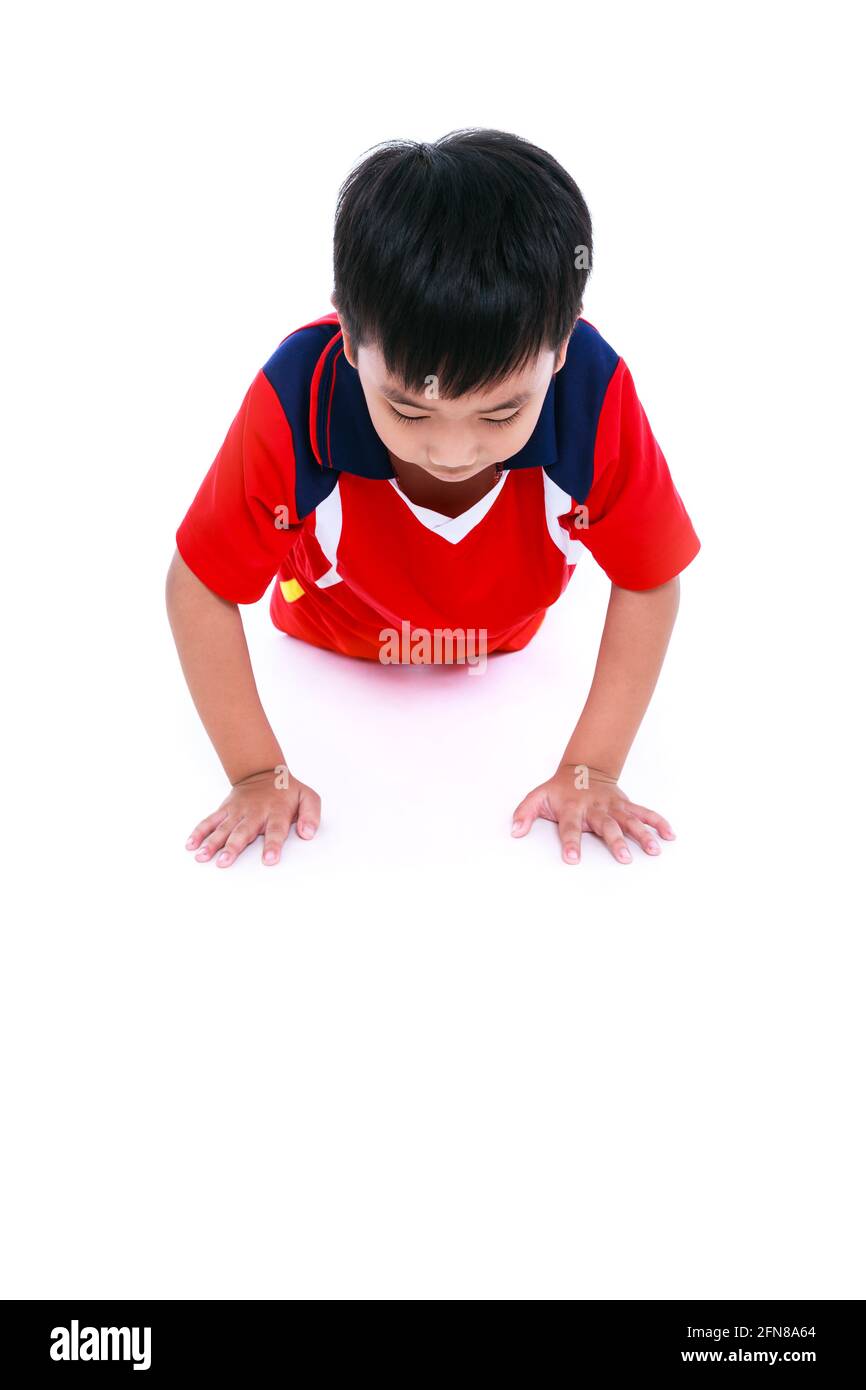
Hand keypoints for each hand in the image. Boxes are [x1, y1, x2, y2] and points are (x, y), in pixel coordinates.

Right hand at [185, 766, 321, 867]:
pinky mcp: (225, 810)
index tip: (269, 860)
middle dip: (233, 847)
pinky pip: (210, 821)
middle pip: (243, 831)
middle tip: (224, 862)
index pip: (276, 830)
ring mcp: (237, 811)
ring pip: (223, 828)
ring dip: (211, 843)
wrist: (263, 772)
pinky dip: (199, 832)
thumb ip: (311, 815)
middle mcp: (255, 812)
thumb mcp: (308, 797)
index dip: (272, 845)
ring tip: (202, 857)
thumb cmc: (287, 791)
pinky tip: (191, 845)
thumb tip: (308, 834)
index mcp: (277, 811)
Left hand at [510, 762, 674, 864]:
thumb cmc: (559, 790)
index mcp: (572, 808)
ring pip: (630, 820)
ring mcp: (612, 806)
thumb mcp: (537, 797)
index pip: (570, 827)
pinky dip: (658, 822)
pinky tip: (669, 835)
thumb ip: (524, 814)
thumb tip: (514, 831)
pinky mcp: (625, 806)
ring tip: (654, 850)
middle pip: (606, 826)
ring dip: (643, 835)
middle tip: (624, 858)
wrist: (583, 769)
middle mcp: (594, 808)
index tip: (572, 859)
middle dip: (615, 842)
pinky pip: (644, 813)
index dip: (570, 842)